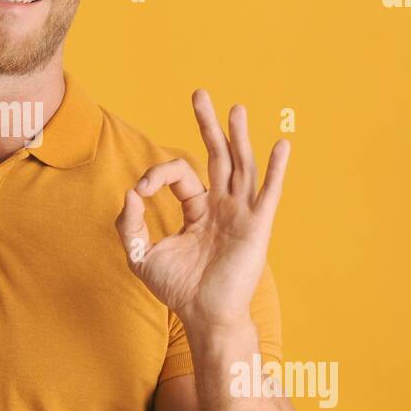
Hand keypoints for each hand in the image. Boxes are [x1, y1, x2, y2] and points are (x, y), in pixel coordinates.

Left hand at [115, 89, 289, 329]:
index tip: (140, 190)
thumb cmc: (177, 289)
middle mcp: (222, 207)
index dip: (157, 175)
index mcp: (198, 210)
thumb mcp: (141, 254)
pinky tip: (281, 145)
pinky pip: (269, 193)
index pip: (180, 175)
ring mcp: (241, 214)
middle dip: (208, 125)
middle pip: (218, 156)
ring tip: (236, 108)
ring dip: (238, 137)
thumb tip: (129, 194)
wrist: (204, 317)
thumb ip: (129, 225)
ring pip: (241, 167)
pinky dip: (277, 169)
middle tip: (200, 94)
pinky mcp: (257, 227)